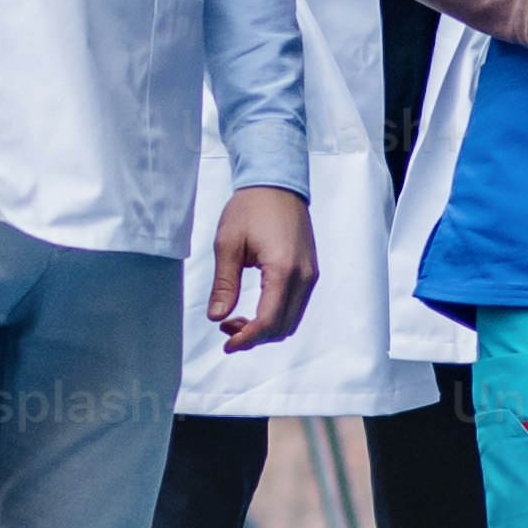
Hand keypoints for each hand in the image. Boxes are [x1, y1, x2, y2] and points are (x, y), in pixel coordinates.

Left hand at [207, 185, 316, 352]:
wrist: (277, 183)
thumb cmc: (250, 208)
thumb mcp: (227, 244)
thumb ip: (224, 284)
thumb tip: (216, 317)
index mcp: (283, 269)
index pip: (269, 321)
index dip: (247, 339)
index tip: (227, 344)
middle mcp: (304, 276)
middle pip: (283, 327)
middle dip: (254, 337)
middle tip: (226, 329)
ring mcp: (310, 274)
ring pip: (291, 320)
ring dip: (265, 328)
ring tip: (236, 319)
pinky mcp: (310, 271)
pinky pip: (296, 306)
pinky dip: (276, 316)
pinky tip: (254, 308)